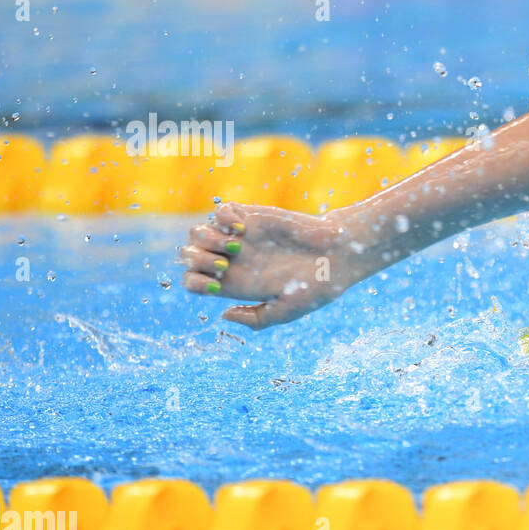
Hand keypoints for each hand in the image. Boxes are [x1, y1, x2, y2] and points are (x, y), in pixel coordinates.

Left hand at [180, 202, 352, 329]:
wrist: (339, 255)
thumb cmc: (317, 286)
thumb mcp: (287, 311)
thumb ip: (257, 319)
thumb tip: (224, 314)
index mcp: (237, 284)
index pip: (195, 281)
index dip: (195, 283)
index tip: (217, 285)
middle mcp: (234, 260)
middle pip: (189, 256)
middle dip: (197, 260)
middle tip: (223, 264)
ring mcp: (241, 237)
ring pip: (198, 232)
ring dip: (207, 238)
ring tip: (235, 245)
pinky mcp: (253, 217)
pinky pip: (220, 211)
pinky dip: (223, 217)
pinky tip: (243, 228)